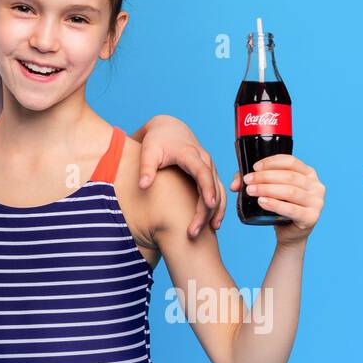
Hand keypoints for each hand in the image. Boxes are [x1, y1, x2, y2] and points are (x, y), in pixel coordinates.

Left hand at [137, 115, 225, 236]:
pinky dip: (218, 208)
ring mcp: (209, 169)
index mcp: (191, 155)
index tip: (209, 205)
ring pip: (219, 192)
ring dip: (215, 212)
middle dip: (206, 211)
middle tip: (193, 232)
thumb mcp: (148, 150)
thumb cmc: (157, 140)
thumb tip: (143, 186)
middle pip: (212, 188)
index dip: (208, 188)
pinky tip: (213, 224)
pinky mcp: (209, 175)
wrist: (169, 129)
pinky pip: (218, 192)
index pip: (203, 172)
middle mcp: (205, 161)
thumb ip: (146, 167)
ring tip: (208, 232)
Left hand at [229, 154, 324, 245]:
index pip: (290, 161)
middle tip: (248, 181)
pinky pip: (292, 209)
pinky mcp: (312, 217)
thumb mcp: (269, 189)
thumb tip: (235, 185)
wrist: (289, 233)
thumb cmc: (280, 206)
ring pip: (290, 191)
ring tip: (251, 191)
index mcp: (308, 173)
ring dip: (267, 189)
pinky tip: (262, 202)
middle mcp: (316, 186)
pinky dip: (275, 204)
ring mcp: (317, 202)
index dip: (271, 162)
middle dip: (265, 177)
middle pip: (289, 176)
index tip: (255, 167)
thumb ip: (253, 181)